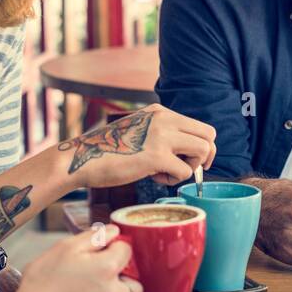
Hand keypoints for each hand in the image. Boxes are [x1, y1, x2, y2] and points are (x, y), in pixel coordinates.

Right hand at [10, 226, 142, 291]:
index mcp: (108, 268)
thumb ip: (94, 237)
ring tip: (94, 281)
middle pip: (135, 279)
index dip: (114, 243)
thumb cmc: (44, 281)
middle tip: (104, 265)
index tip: (102, 245)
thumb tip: (112, 232)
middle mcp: (115, 291)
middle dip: (125, 270)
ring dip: (117, 287)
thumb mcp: (65, 247)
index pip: (127, 249)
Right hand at [56, 104, 215, 189]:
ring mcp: (161, 136)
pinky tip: (154, 178)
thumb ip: (159, 132)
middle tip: (190, 168)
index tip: (190, 159)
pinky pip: (185, 171)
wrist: (83, 157)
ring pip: (203, 150)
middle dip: (205, 156)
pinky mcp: (156, 156)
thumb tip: (183, 149)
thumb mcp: (137, 129)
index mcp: (160, 111)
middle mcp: (164, 119)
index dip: (200, 146)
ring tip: (167, 172)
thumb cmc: (108, 150)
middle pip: (209, 135)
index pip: (199, 125)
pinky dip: (173, 180)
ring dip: (190, 167)